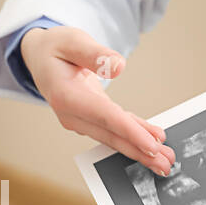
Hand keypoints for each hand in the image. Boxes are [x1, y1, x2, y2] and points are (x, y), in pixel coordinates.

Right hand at [20, 26, 174, 174]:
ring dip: (139, 151)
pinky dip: (133, 138)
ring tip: (163, 162)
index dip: (129, 131)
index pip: (104, 116)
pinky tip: (152, 143)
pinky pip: (113, 129)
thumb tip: (118, 66)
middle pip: (110, 135)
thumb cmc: (56, 47)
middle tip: (165, 164)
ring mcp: (79, 119)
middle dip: (139, 151)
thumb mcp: (73, 40)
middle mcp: (71, 113)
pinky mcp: (89, 118)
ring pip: (113, 137)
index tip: (151, 144)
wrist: (39, 57)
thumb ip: (94, 54)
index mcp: (66, 95)